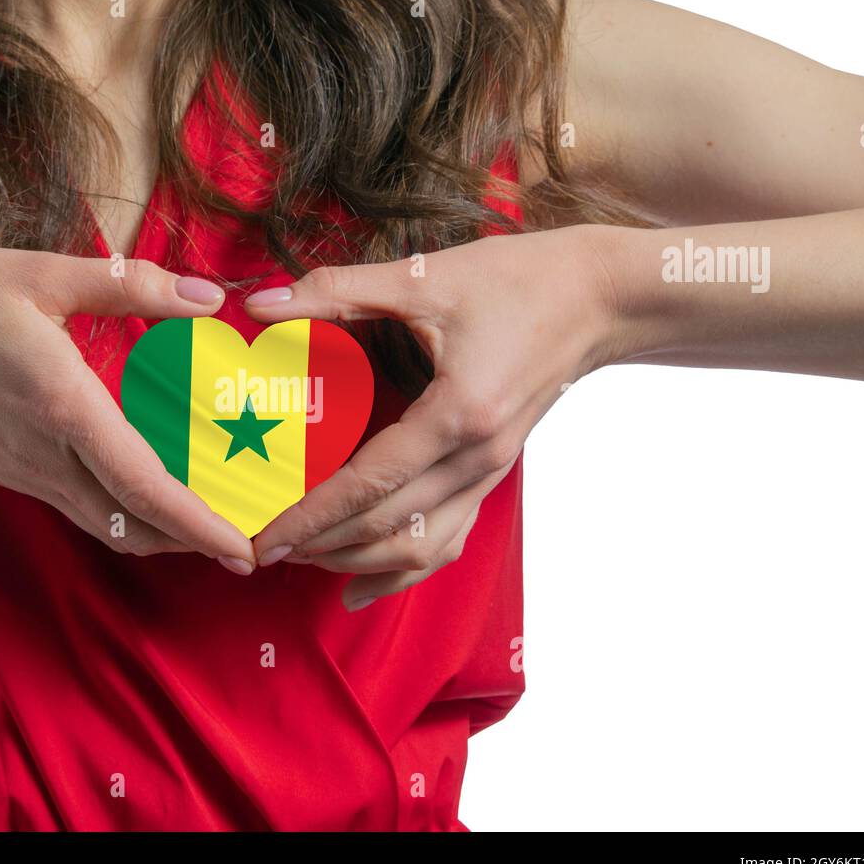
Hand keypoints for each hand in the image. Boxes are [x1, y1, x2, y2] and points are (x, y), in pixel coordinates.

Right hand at [0, 244, 254, 570]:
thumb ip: (128, 285)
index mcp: (65, 409)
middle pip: (133, 525)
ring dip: (160, 535)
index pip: (144, 487)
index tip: (241, 549)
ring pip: (106, 525)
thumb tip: (204, 299)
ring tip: (208, 525)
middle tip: (245, 543)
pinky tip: (147, 492)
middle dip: (193, 544)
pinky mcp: (12, 471)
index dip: (198, 526)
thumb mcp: (39, 275)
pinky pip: (81, 509)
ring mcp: (26, 472)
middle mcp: (48, 456)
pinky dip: (125, 516)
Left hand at [244, 225, 625, 606]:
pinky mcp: (494, 474)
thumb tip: (263, 302)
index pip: (370, 484)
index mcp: (459, 415)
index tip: (268, 537)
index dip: (314, 516)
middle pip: (390, 526)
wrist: (600, 297)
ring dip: (360, 561)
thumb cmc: (518, 281)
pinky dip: (404, 568)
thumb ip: (338, 290)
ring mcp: (491, 473)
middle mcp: (478, 458)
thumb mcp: (423, 278)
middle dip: (323, 545)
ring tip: (307, 559)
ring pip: (421, 546)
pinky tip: (363, 585)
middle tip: (267, 550)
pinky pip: (448, 538)